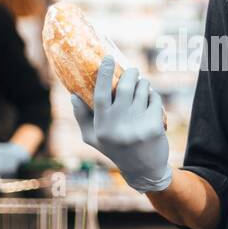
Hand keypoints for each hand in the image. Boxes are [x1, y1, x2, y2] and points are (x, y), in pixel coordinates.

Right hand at [70, 57, 170, 192]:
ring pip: (142, 91)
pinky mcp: (153, 127)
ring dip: (143, 83)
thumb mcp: (93, 138)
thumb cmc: (116, 150)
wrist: (144, 171)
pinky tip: (151, 99)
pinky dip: (153, 96)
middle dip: (130, 74)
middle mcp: (117, 127)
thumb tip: (73, 95)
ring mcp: (136, 127)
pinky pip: (154, 100)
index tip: (108, 58)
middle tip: (132, 70)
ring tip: (142, 85)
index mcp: (101, 127)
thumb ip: (82, 117)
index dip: (104, 73)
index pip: (100, 94)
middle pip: (124, 88)